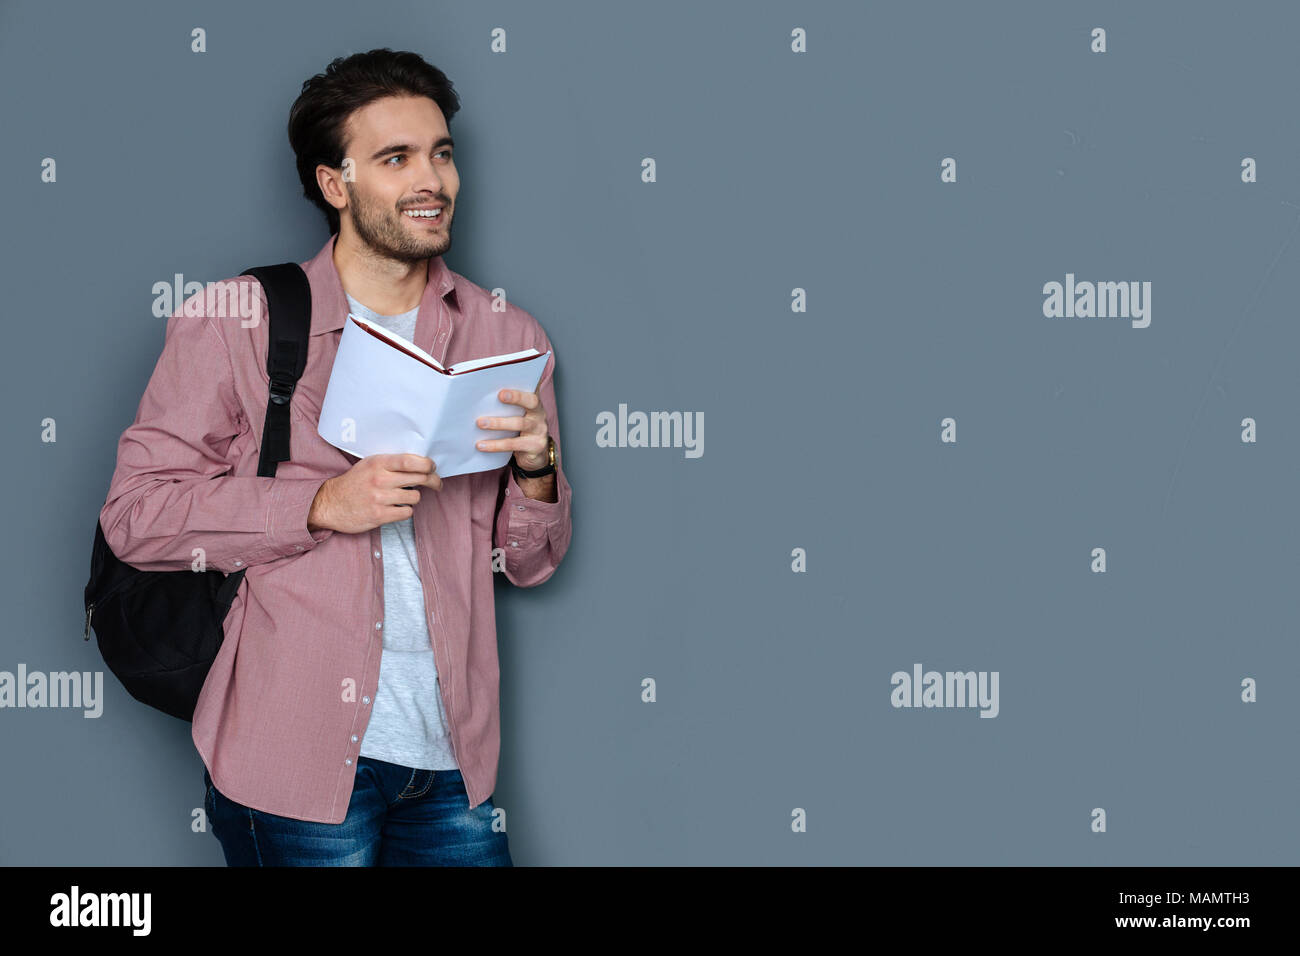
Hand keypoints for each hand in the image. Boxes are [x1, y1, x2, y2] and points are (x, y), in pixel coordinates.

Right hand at [308, 453, 441, 533]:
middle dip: (433, 481)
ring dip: (413, 497)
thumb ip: (391, 463)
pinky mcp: (379, 515)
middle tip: (436, 483)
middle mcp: (379, 479)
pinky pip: (406, 512)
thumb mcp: (369, 465)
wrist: (330, 503)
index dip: (427, 464)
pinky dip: (405, 511)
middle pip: (419, 478)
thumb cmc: (353, 483)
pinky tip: (397, 507)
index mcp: (378, 463)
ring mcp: (379, 498)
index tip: (433, 467)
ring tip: (404, 496)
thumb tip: (420, 464)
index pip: (410, 461)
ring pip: (415, 497)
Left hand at [475, 389, 549, 469]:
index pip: (529, 394)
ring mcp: (539, 432)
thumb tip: (481, 400)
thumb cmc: (520, 430)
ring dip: (498, 423)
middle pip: (530, 404)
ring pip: (519, 424)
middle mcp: (539, 416)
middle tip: (497, 399)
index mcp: (534, 405)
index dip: (518, 393)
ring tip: (481, 423)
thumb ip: (506, 407)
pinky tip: (481, 445)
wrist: (534, 454)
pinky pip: (513, 444)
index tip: (501, 392)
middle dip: (515, 399)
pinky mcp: (534, 447)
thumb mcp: (517, 416)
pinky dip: (495, 445)